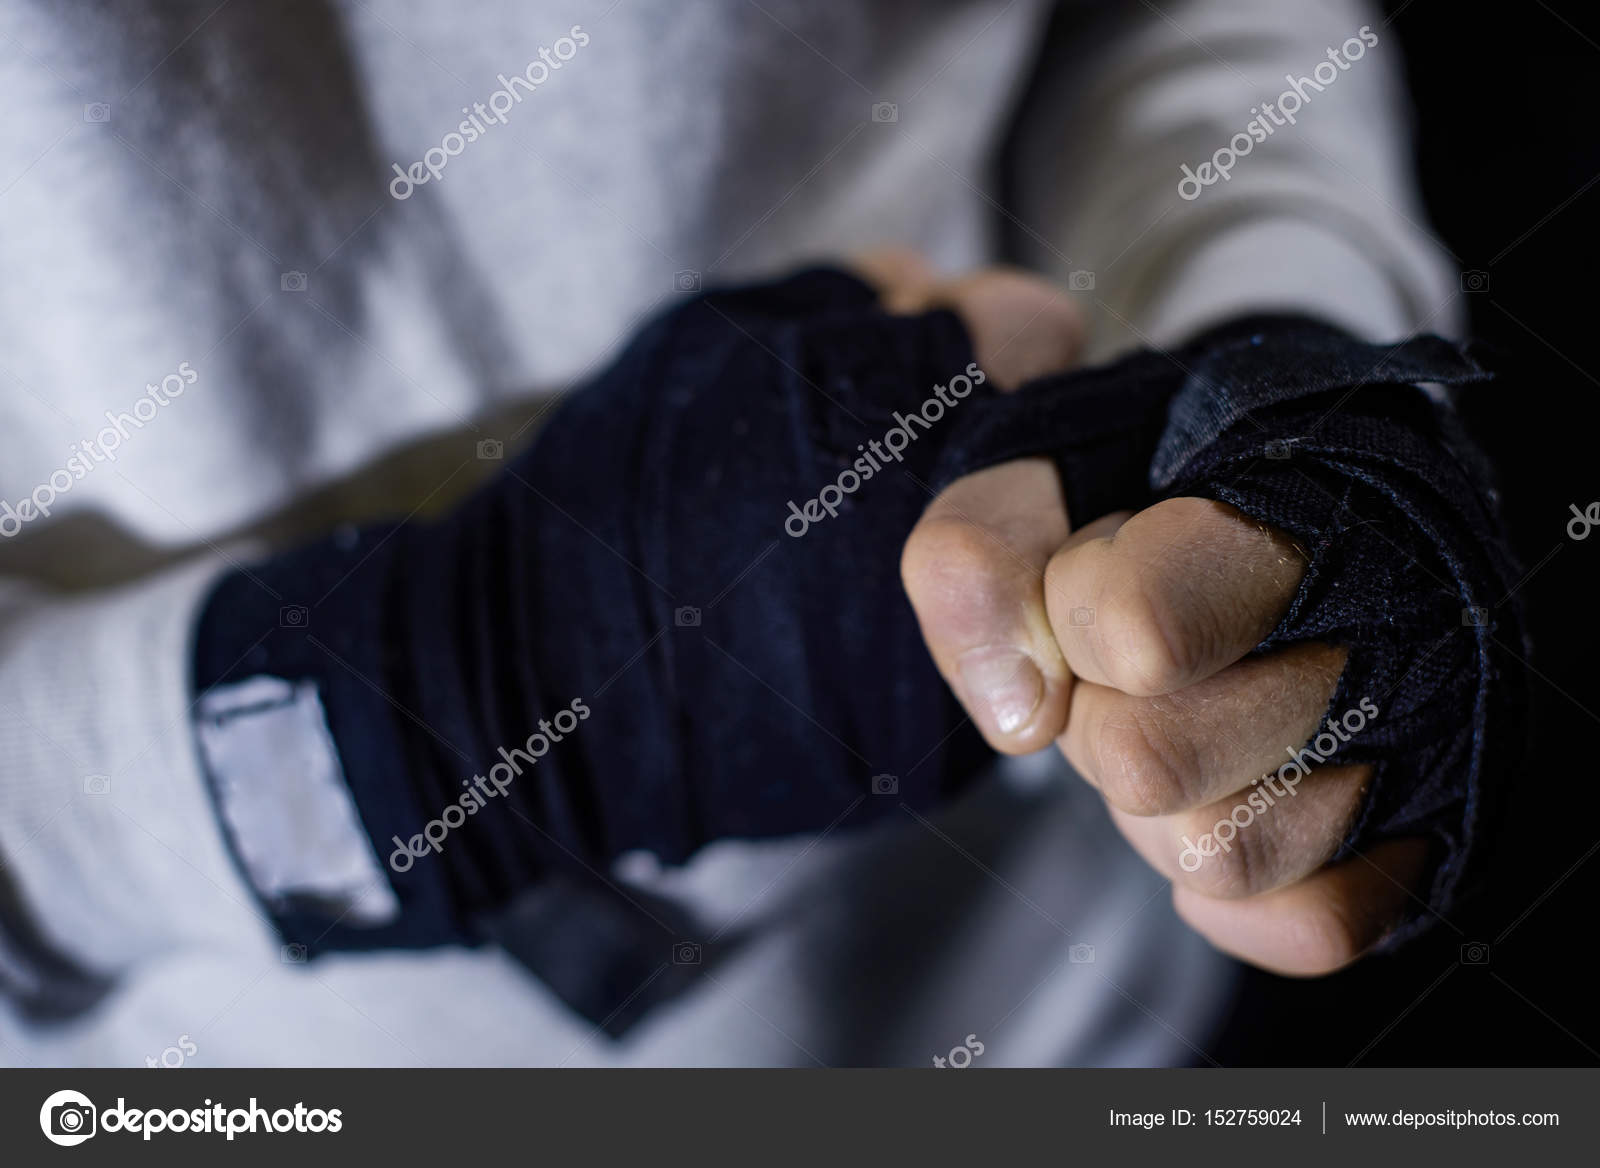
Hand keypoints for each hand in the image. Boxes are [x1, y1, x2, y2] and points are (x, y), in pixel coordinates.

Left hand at [871, 251, 1428, 975]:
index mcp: (1284, 518)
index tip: (1093, 586)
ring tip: (1187, 731)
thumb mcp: (1025, 493)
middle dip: (1101, 725)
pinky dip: (1236, 894)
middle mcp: (1376, 633)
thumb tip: (1022, 715)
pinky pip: (1311, 923)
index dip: (1076, 625)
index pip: (1138, 632)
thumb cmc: (1132, 506)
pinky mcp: (1419, 846)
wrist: (1256, 532)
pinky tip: (1223, 809)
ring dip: (1164, 811)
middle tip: (1132, 678)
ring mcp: (1411, 749)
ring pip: (1223, 857)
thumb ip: (978, 566)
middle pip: (1151, 766)